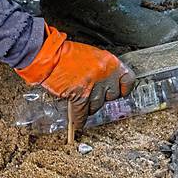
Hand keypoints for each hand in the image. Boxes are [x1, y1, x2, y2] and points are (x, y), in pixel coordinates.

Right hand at [16, 24, 134, 121]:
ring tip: (84, 103)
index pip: (128, 80)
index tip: (121, 91)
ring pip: (98, 105)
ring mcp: (93, 87)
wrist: (49, 55)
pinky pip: (82, 113)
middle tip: (95, 94)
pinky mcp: (79, 96)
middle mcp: (105, 75)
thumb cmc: (68, 54)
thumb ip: (103, 69)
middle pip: (112, 95)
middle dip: (104, 97)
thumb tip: (108, 81)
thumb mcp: (93, 56)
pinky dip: (80, 119)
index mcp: (111, 63)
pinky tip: (79, 123)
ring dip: (90, 106)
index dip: (124, 88)